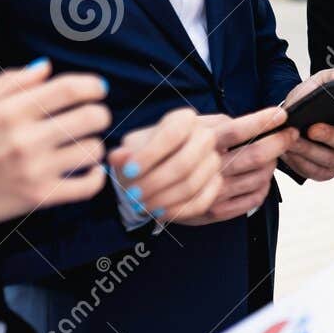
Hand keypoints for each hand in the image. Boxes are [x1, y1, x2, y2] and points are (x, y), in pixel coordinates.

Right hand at [0, 60, 110, 237]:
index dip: (91, 85)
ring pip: (92, 150)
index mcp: (9, 111)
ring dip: (93, 144)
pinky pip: (88, 186)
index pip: (68, 89)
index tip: (98, 88)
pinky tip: (90, 169)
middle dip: (99, 113)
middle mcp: (24, 139)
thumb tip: (46, 67)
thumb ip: (9, 82)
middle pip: (90, 117)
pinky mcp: (39, 197)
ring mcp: (34, 170)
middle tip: (93, 117)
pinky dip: (96, 177)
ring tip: (80, 145)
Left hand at [107, 108, 224, 223]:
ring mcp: (214, 161)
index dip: (149, 156)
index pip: (171, 136)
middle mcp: (205, 137)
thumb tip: (117, 158)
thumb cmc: (143, 154)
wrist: (159, 166)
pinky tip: (158, 213)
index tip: (127, 172)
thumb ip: (125, 153)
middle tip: (132, 195)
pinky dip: (177, 211)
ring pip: (191, 185)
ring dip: (162, 199)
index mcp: (185, 119)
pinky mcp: (217, 184)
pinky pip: (201, 202)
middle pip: (184, 163)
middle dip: (155, 182)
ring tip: (140, 206)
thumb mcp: (131, 148)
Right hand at [176, 108, 299, 224]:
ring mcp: (213, 192)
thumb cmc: (167, 152)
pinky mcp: (215, 211)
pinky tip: (262, 178)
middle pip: (255, 155)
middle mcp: (208, 168)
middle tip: (291, 134)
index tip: (281, 115)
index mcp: (200, 142)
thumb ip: (214, 124)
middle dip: (279, 143)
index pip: (236, 130)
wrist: (139, 187)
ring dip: (272, 164)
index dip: (262, 122)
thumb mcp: (182, 128)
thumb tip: (243, 122)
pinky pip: (253, 200)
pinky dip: (264, 187)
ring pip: (259, 177)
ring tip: (273, 156)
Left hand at [281, 68, 333, 181]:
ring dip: (309, 150)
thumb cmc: (307, 102)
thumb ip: (332, 76)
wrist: (286, 120)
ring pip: (329, 158)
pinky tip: (290, 152)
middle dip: (330, 135)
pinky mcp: (323, 171)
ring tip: (293, 139)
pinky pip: (315, 171)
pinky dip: (301, 162)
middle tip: (314, 128)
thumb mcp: (317, 83)